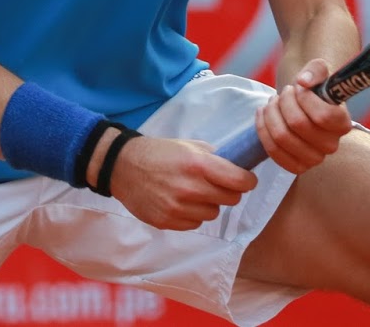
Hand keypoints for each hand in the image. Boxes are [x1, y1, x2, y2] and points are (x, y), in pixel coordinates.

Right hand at [105, 135, 258, 230]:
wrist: (122, 166)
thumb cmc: (158, 152)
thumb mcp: (187, 145)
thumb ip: (213, 157)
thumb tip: (238, 166)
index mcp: (198, 164)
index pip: (241, 182)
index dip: (247, 180)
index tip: (245, 179)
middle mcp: (190, 188)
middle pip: (231, 199)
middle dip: (228, 191)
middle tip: (216, 184)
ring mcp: (178, 208)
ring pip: (213, 213)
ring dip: (208, 204)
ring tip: (191, 192)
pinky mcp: (168, 222)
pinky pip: (195, 223)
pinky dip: (192, 214)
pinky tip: (179, 201)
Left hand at [254, 57, 353, 173]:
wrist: (302, 103)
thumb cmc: (312, 87)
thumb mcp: (318, 70)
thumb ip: (315, 70)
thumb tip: (303, 81)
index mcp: (342, 124)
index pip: (323, 116)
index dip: (305, 98)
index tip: (299, 87)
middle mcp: (332, 145)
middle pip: (297, 124)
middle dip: (284, 102)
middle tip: (284, 92)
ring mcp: (314, 159)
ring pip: (282, 137)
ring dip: (271, 113)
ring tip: (273, 102)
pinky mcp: (296, 166)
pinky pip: (273, 151)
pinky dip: (263, 129)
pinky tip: (263, 114)